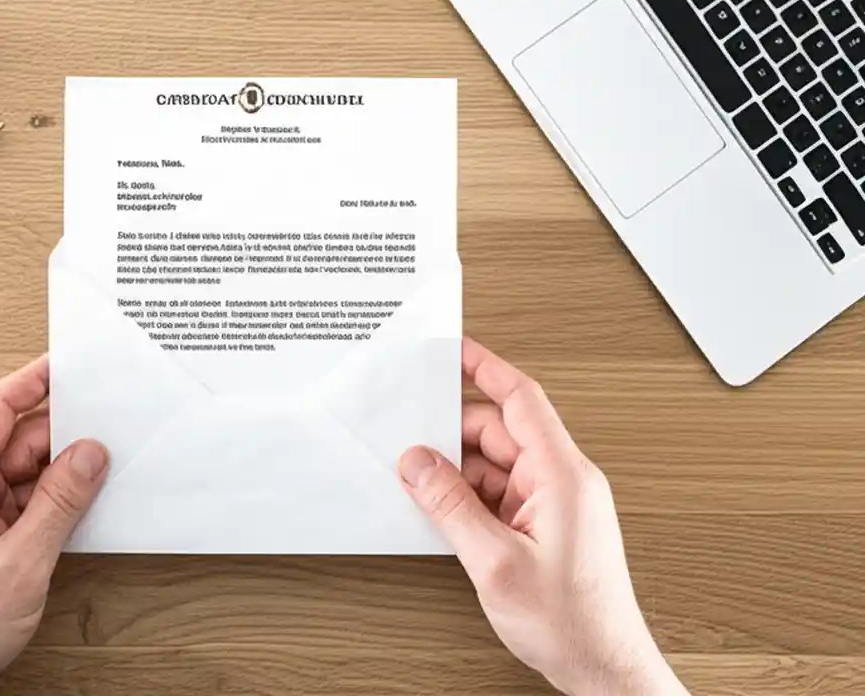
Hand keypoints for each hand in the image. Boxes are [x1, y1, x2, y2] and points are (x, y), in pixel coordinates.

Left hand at [0, 356, 108, 695]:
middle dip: (62, 437)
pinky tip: (77, 510)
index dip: (34, 381)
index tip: (69, 366)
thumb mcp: (22, 562)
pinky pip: (19, 502)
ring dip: (59, 476)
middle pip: (16, 441)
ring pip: (22, 474)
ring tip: (101, 478)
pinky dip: (49, 503)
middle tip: (109, 432)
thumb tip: (90, 455)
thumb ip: (60, 503)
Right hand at [397, 338, 687, 695]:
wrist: (601, 666)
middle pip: (498, 432)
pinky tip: (443, 513)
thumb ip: (450, 505)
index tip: (454, 349)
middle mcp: (561, 481)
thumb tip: (418, 463)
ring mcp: (553, 504)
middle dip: (452, 435)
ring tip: (421, 489)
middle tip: (410, 444)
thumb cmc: (571, 621)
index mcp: (562, 475)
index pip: (521, 399)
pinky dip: (467, 498)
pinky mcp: (543, 526)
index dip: (485, 367)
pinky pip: (497, 494)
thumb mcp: (494, 560)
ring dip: (456, 474)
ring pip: (493, 465)